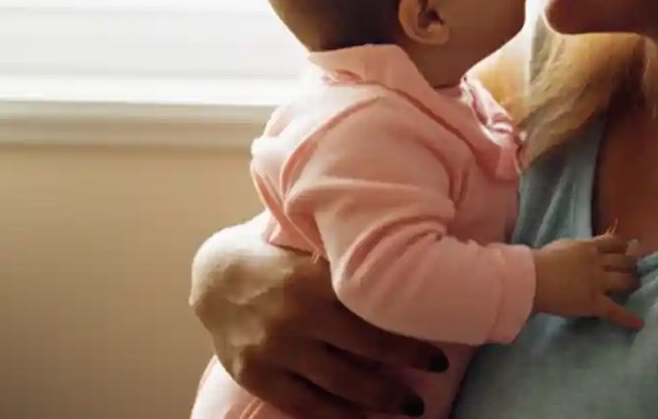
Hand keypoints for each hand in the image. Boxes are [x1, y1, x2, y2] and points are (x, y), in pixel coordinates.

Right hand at [189, 220, 447, 417]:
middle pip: (365, 355)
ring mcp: (274, 348)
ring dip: (380, 400)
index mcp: (318, 279)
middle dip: (403, 376)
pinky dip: (337, 414)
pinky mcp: (254, 373)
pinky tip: (363, 416)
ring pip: (338, 385)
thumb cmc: (284, 262)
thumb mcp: (316, 254)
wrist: (218, 278)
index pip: (376, 317)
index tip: (439, 356)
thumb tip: (412, 283)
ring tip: (409, 406)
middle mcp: (297, 315)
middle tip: (430, 383)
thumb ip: (353, 270)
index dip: (412, 340)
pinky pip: (303, 404)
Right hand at [532, 233, 642, 329]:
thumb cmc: (540, 261)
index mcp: (589, 247)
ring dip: (632, 283)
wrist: (533, 278)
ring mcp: (598, 283)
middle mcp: (598, 263)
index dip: (623, 246)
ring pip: (625, 281)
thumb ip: (576, 249)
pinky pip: (615, 311)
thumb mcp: (562, 246)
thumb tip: (579, 252)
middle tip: (633, 269)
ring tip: (636, 286)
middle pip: (624, 260)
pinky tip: (639, 323)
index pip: (614, 242)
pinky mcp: (595, 302)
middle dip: (631, 264)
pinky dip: (628, 318)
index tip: (627, 249)